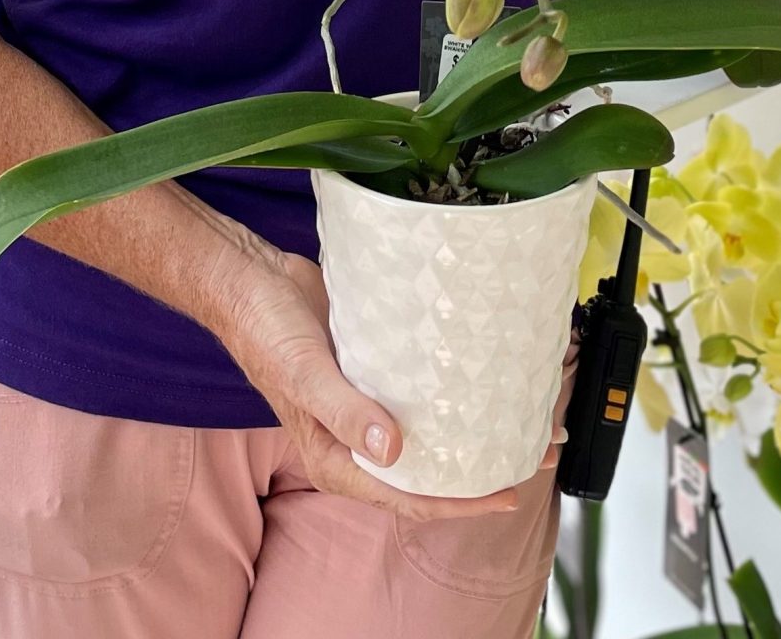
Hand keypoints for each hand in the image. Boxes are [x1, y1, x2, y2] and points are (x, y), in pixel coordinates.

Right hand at [217, 248, 562, 518]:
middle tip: (531, 452)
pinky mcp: (372, 365)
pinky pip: (418, 386)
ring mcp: (365, 401)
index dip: (459, 501)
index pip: (407, 495)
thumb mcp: (304, 376)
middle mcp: (354, 437)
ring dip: (468, 426)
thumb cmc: (264, 333)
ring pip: (426, 427)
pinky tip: (479, 375)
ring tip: (519, 416)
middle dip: (477, 467)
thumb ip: (346, 414)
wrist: (249, 278)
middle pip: (425, 467)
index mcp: (335, 459)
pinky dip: (449, 387)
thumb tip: (394, 449)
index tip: (505, 493)